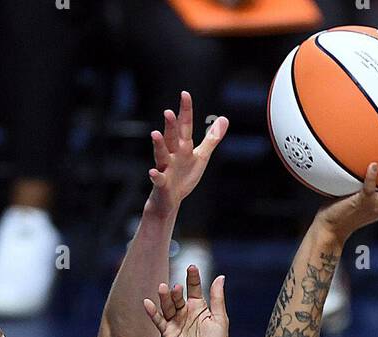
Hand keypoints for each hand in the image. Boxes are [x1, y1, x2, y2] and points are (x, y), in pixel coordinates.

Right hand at [143, 264, 228, 336]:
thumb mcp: (220, 320)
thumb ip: (217, 299)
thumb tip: (220, 277)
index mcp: (199, 307)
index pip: (194, 288)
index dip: (193, 277)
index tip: (192, 267)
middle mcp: (186, 313)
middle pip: (178, 297)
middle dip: (176, 291)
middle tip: (177, 288)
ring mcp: (176, 323)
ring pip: (167, 306)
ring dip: (164, 298)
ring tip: (162, 288)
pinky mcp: (168, 334)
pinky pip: (159, 321)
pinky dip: (152, 313)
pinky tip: (147, 303)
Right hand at [145, 91, 228, 217]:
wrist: (169, 200)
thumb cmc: (184, 176)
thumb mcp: (200, 156)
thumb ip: (211, 139)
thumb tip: (224, 118)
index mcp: (183, 147)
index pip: (185, 126)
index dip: (185, 111)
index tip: (185, 94)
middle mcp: (172, 154)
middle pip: (172, 137)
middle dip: (170, 125)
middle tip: (168, 112)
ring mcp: (166, 168)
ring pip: (161, 154)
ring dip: (158, 145)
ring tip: (155, 133)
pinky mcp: (162, 184)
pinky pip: (158, 179)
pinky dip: (155, 176)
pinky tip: (153, 171)